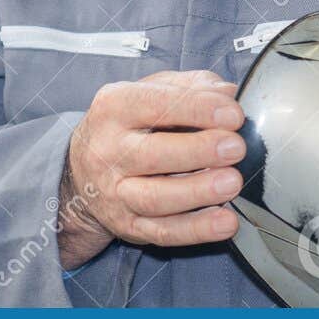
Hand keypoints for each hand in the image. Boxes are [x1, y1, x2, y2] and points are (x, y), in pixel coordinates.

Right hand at [57, 69, 245, 270]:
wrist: (83, 172)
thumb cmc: (129, 124)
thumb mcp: (151, 91)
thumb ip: (191, 86)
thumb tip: (229, 94)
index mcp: (115, 107)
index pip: (155, 104)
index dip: (198, 109)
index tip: (234, 115)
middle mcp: (108, 150)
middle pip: (152, 154)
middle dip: (198, 150)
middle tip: (236, 148)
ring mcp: (116, 192)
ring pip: (154, 198)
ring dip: (197, 192)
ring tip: (232, 182)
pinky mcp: (127, 225)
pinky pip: (162, 232)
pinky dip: (196, 230)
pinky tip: (225, 222)